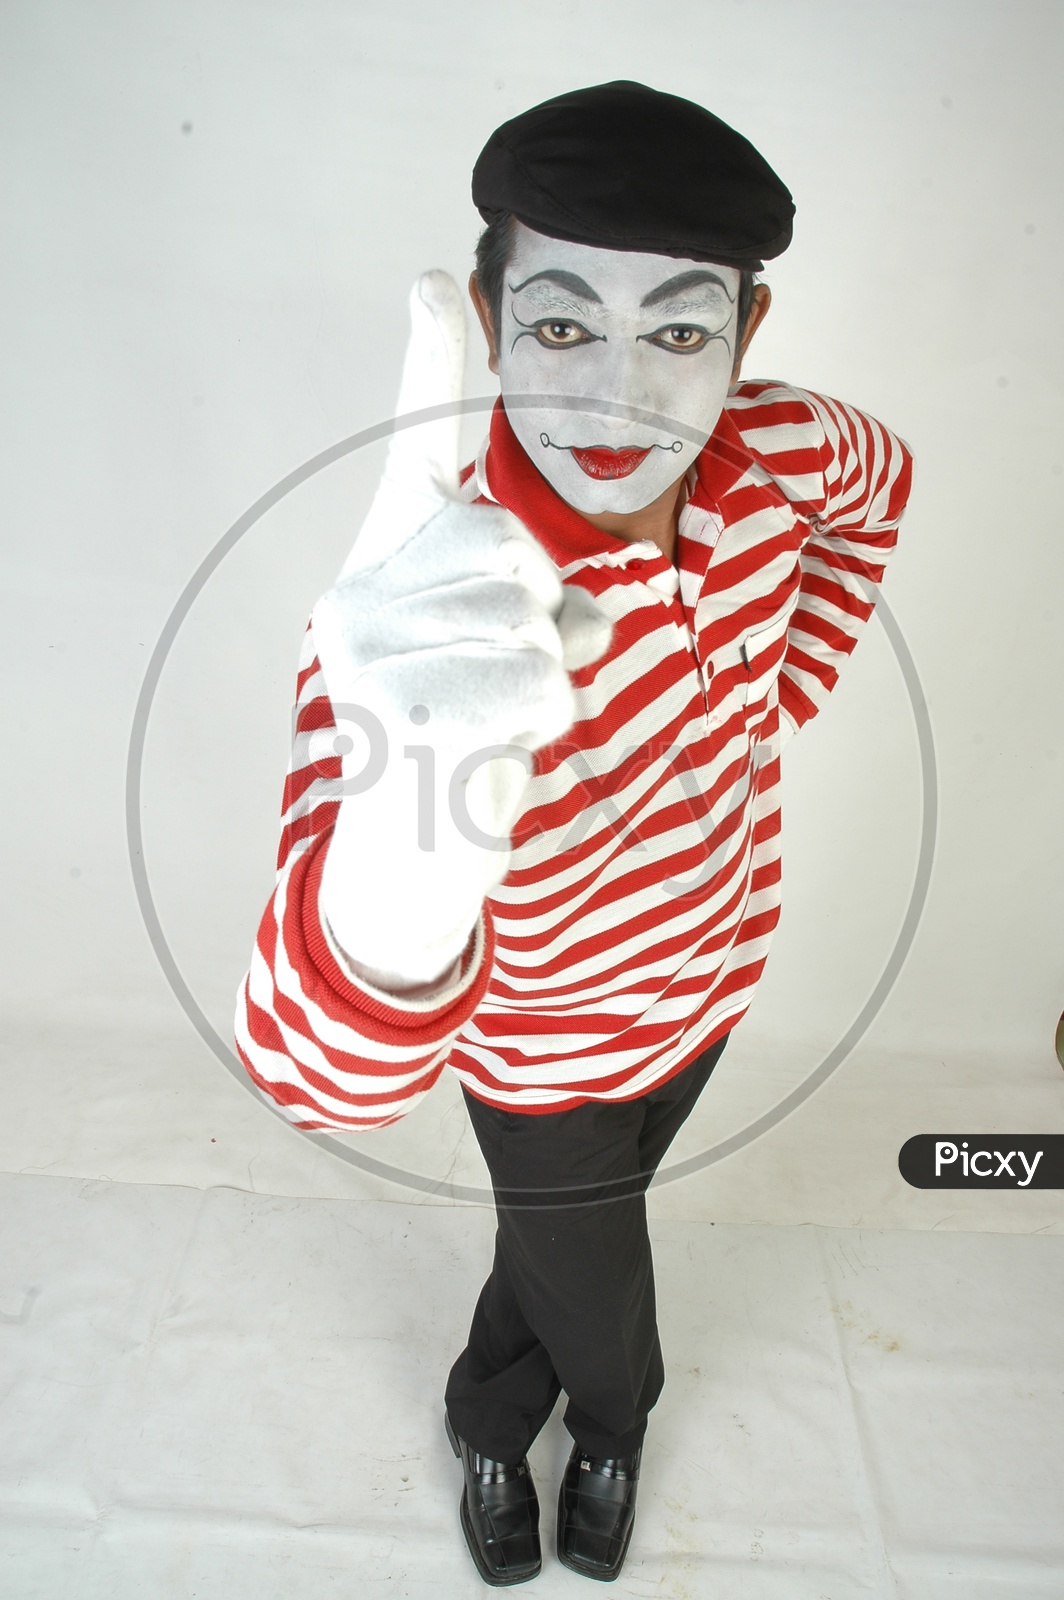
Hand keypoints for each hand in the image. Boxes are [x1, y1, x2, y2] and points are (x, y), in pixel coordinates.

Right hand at [312, 271, 610, 991]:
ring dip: (550, 677)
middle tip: (517, 669)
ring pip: (533, 621)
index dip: (428, 359)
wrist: (413, 849)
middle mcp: (359, 591)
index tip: (434, 276)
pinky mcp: (396, 712)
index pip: (414, 445)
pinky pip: (535, 685)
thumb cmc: (466, 731)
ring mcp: (368, 651)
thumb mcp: (506, 648)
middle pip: (513, 544)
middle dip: (547, 612)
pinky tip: (497, 749)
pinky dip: (543, 722)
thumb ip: (538, 598)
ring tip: (501, 713)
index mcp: (387, 560)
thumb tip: (594, 612)